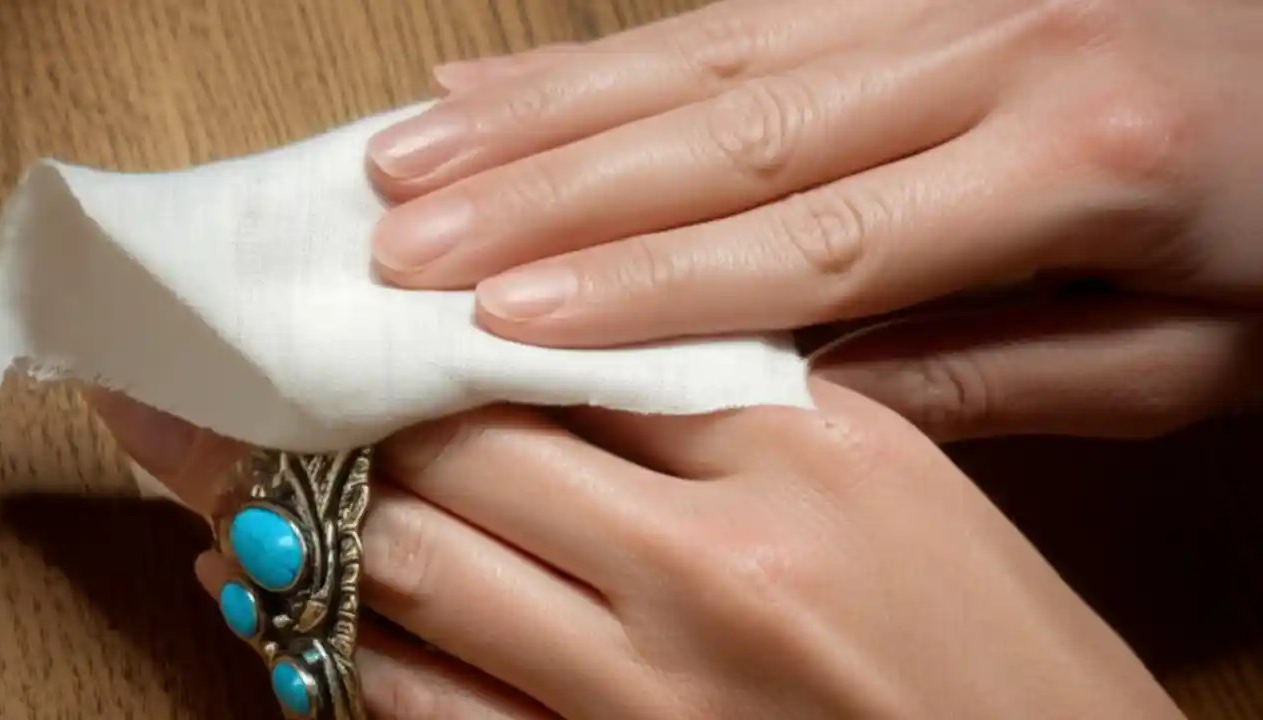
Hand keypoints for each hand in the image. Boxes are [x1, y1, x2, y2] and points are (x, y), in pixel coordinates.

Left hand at [92, 388, 1181, 718]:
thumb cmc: (999, 657)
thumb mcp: (896, 488)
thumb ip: (738, 413)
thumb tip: (567, 368)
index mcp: (802, 461)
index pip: (562, 356)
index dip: (425, 329)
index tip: (338, 306)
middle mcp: (715, 573)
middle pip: (460, 458)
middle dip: (315, 416)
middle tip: (210, 384)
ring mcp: (652, 698)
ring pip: (414, 582)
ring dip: (293, 532)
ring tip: (208, 485)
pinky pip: (430, 717)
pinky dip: (342, 662)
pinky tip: (285, 622)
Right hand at [365, 0, 1262, 438]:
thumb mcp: (1189, 349)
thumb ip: (996, 370)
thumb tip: (812, 395)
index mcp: (1075, 158)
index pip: (813, 240)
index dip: (646, 284)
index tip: (504, 321)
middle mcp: (993, 45)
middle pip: (726, 129)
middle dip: (545, 190)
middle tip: (401, 238)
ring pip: (705, 53)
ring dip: (546, 110)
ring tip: (414, 158)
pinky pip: (735, 7)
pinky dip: (610, 52)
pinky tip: (504, 81)